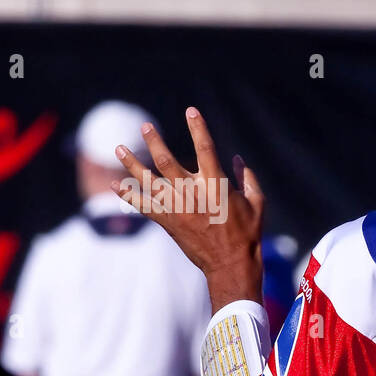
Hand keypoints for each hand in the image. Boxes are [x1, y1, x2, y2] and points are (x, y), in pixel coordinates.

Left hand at [112, 107, 263, 307]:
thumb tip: (237, 158)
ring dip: (132, 163)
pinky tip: (117, 185)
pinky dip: (129, 195)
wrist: (231, 263)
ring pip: (148, 180)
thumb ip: (248, 178)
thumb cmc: (248, 233)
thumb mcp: (258, 203)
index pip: (205, 148)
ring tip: (119, 148)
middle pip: (166, 160)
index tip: (190, 111)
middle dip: (154, 141)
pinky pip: (144, 205)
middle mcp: (192, 192)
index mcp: (216, 184)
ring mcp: (178, 207)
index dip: (197, 127)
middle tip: (146, 127)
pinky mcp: (169, 222)